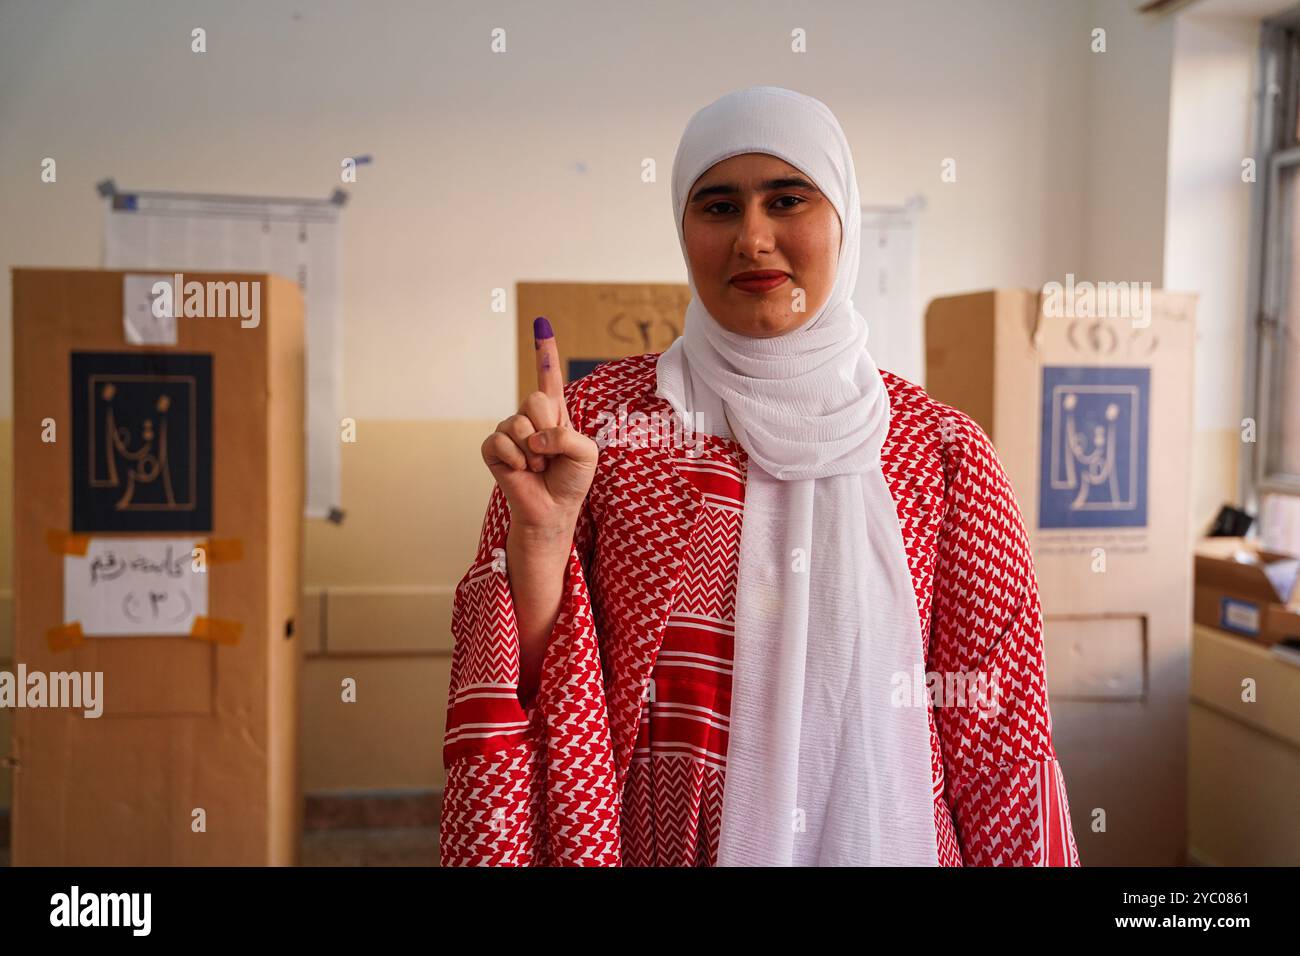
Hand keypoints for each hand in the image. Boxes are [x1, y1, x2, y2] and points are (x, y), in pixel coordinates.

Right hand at [481, 317, 598, 534]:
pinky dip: (516, 459)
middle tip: (550, 454)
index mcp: (555, 414)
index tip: (541, 321)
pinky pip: (501, 442)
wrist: (553, 509)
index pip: (548, 377)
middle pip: (536, 399)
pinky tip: (521, 470)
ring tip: (538, 466)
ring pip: (517, 422)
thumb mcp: (586, 453)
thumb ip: (566, 436)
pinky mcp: (493, 449)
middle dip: (549, 428)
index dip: (544, 351)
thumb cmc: (571, 480)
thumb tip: (532, 435)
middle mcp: (530, 418)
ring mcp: (509, 432)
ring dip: (533, 451)